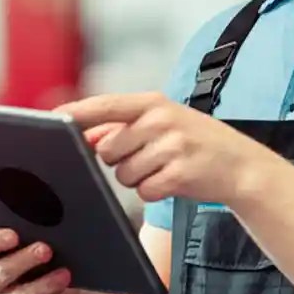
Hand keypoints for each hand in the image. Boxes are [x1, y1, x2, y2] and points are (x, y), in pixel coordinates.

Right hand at [0, 228, 78, 293]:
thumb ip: (37, 222)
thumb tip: (50, 206)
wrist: (64, 278)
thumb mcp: (42, 232)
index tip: (15, 235)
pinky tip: (63, 285)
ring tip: (63, 274)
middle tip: (46, 249)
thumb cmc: (49, 246)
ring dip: (40, 285)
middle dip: (23, 261)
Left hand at [57, 92, 278, 206]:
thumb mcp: (163, 124)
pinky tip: (173, 181)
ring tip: (164, 167)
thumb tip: (86, 138)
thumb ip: (124, 127)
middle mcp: (160, 119)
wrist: (241, 164)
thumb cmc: (194, 142)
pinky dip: (154, 191)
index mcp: (153, 102)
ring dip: (138, 178)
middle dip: (119, 160)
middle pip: (108, 149)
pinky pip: (144, 190)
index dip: (76, 113)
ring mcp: (172, 146)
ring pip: (123, 174)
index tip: (51, 118)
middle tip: (148, 157)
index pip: (104, 105)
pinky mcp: (180, 174)